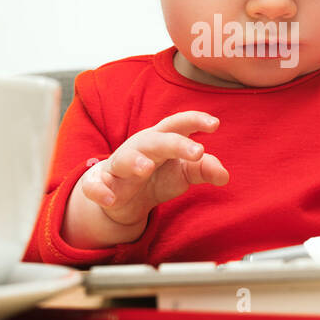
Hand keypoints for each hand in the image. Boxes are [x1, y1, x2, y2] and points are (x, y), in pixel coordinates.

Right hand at [79, 110, 228, 230]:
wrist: (121, 198)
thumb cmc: (157, 176)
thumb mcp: (183, 173)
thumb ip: (203, 169)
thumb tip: (224, 175)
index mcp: (161, 139)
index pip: (178, 124)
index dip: (195, 120)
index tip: (216, 123)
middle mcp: (140, 147)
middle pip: (157, 140)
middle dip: (175, 144)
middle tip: (198, 152)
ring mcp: (118, 165)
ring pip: (124, 159)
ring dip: (134, 162)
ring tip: (146, 168)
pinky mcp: (101, 184)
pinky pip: (95, 185)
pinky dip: (100, 191)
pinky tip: (109, 199)